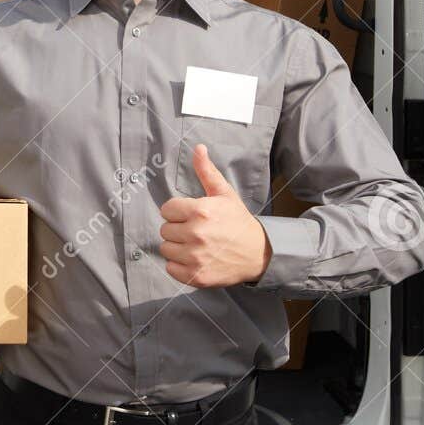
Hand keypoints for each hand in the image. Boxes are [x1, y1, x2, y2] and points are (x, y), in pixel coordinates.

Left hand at [158, 143, 272, 287]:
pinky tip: (195, 259)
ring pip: (166, 249)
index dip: (178, 212)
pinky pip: (170, 268)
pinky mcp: (196, 276)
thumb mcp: (224, 194)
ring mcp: (195, 257)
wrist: (259, 253)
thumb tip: (198, 148)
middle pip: (165, 229)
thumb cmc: (238, 222)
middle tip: (196, 231)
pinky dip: (179, 266)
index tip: (191, 216)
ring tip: (195, 245)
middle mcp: (196, 234)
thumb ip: (207, 171)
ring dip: (177, 247)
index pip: (167, 210)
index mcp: (200, 211)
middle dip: (178, 229)